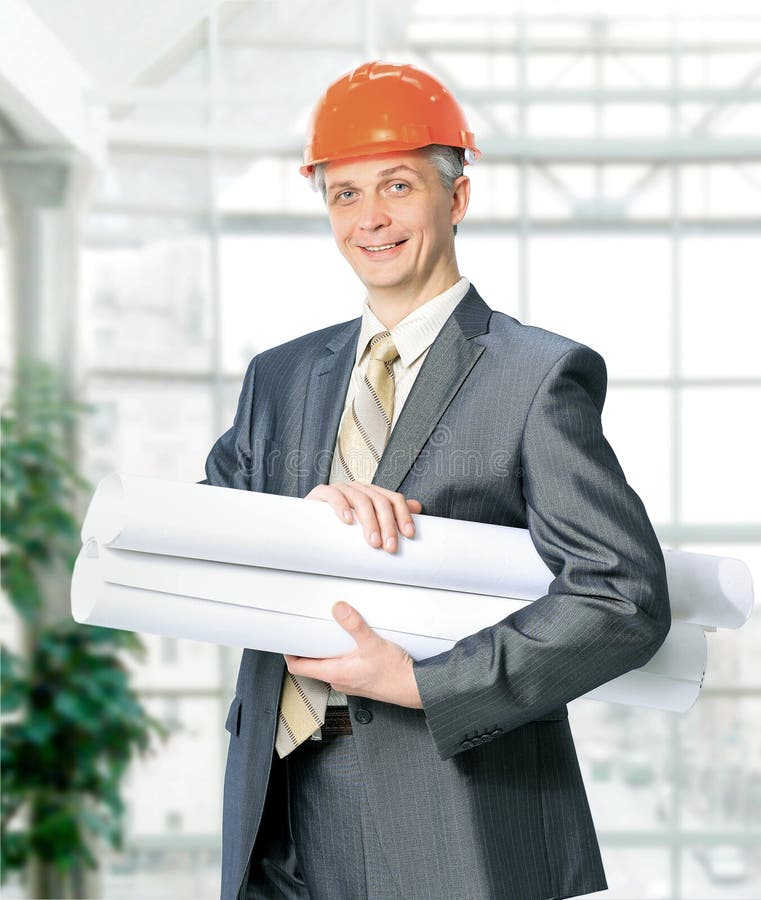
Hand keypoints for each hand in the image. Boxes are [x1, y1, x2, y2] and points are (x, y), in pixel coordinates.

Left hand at [284, 602, 422, 708]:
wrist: (412, 688)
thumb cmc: (394, 673)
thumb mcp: (372, 643)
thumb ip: (354, 624)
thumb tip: (339, 608)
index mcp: (334, 673)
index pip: (298, 668)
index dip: (289, 653)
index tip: (287, 640)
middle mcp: (339, 680)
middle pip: (312, 666)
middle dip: (307, 650)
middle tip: (306, 633)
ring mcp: (349, 682)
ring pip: (327, 668)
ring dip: (325, 653)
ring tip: (327, 637)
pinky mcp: (360, 681)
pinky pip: (342, 670)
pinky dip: (340, 658)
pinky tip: (351, 647)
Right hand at [305, 483, 421, 552]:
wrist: (308, 523)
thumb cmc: (342, 526)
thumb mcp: (368, 523)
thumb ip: (391, 514)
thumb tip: (418, 506)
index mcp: (372, 494)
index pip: (394, 498)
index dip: (404, 515)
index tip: (409, 535)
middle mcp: (359, 488)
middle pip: (380, 501)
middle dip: (388, 525)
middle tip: (389, 547)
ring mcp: (341, 489)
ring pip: (361, 499)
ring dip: (369, 521)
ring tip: (373, 541)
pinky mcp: (321, 493)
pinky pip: (334, 495)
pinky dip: (342, 506)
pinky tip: (347, 520)